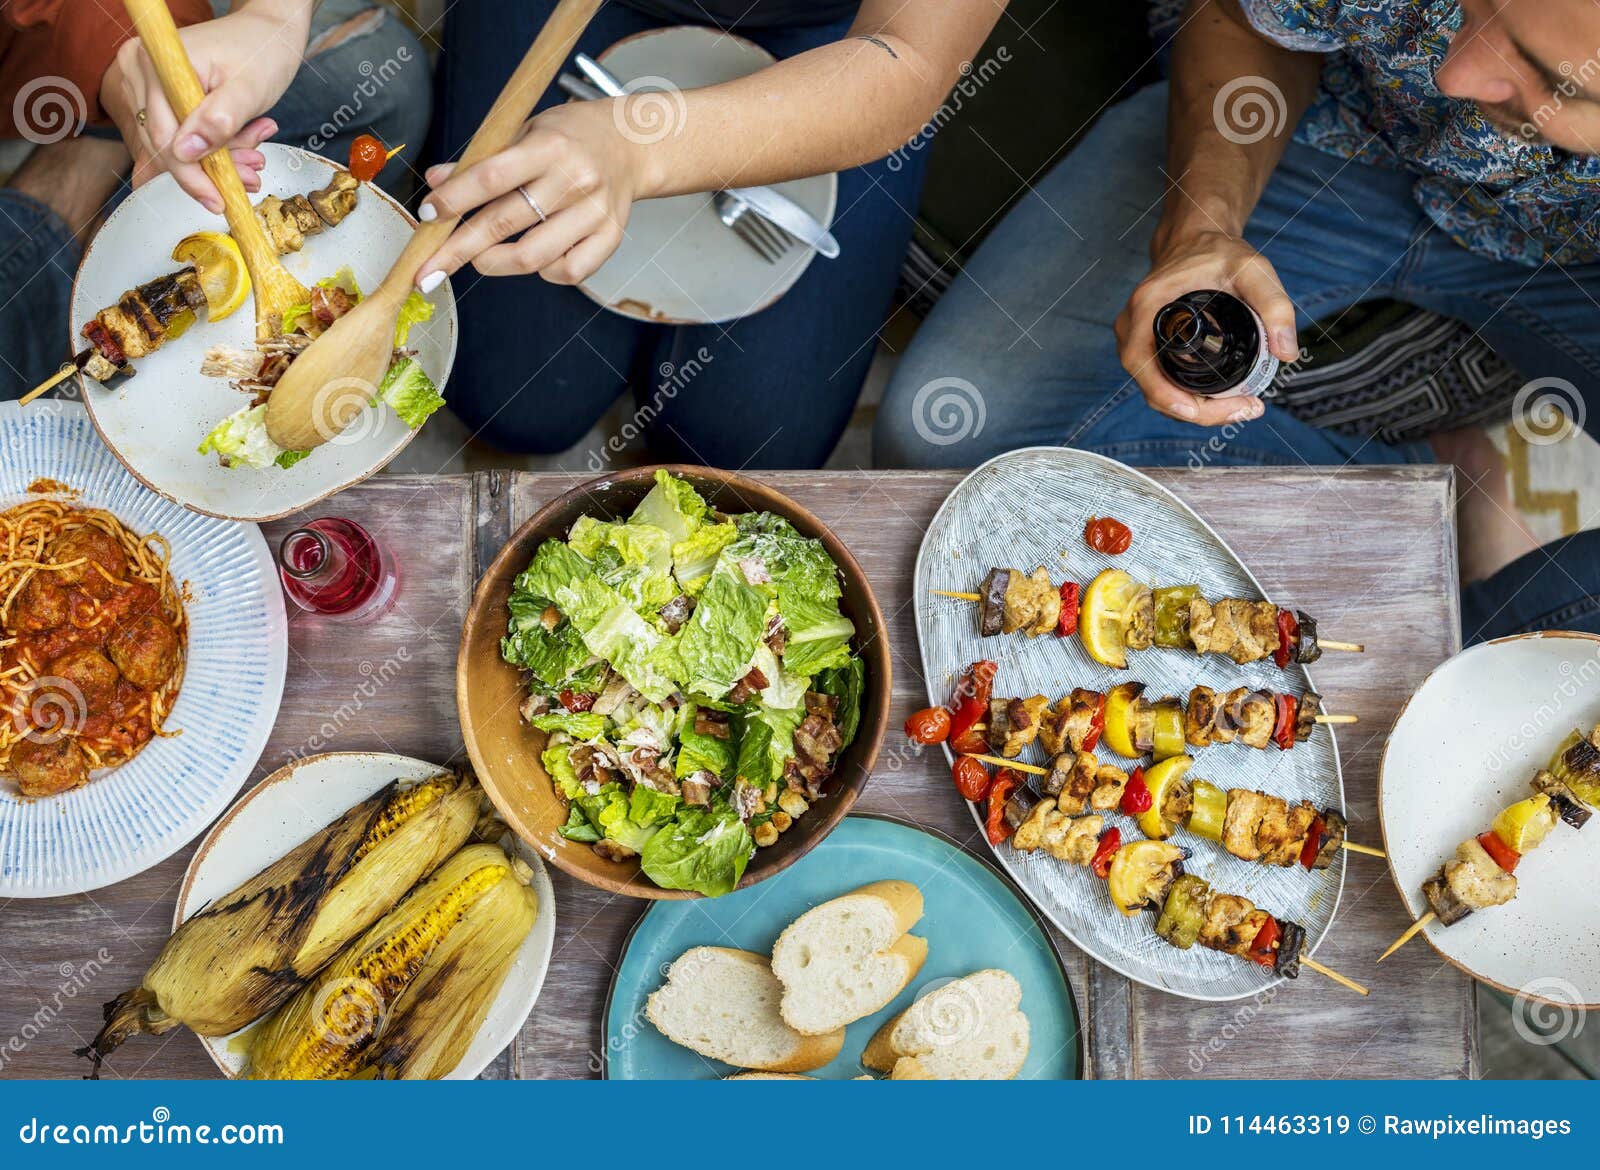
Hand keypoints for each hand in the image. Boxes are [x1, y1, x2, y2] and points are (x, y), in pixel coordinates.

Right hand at [100, 0, 311, 211]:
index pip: (164, 137)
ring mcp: (146, 83)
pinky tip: (241, 145)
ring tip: (254, 155)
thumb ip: (220, 120)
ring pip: (174, 144)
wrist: (266, 31)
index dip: (191, 176)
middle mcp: (141, 70)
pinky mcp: (159, 95)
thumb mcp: (249, 89)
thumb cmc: (262, 51)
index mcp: (158, 63)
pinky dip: (213, 148)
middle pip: (165, 144)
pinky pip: (180, 134)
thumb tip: (186, 153)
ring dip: (217, 159)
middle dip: (210, 168)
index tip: (217, 201)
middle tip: (251, 173)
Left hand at [415, 99, 644, 291]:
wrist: (631, 144)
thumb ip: (481, 160)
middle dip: (459, 249)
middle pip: (505, 223)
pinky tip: (535, 258)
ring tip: (479, 259)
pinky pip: (568, 271)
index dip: (454, 200)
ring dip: (495, 263)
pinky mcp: (611, 237)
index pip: (491, 177)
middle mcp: (575, 180)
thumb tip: (436, 183)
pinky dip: (543, 272)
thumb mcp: (523, 132)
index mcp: (550, 146)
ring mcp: (595, 213)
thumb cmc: (571, 137)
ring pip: (534, 257)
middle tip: (429, 269)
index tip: (427, 215)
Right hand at [1113, 228, 1299, 426]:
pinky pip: (1162, 381)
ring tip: (1242, 406)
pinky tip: (1223, 400)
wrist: (1196, 239)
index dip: (1168, 397)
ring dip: (1196, 409)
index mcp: (1147, 308)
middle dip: (1196, 411)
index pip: (1144, 366)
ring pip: (1158, 390)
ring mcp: (1137, 339)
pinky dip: (1189, 397)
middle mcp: (1133, 328)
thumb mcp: (1253, 269)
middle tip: (1244, 409)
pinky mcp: (1149, 346)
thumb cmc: (1219, 251)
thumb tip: (1286, 353)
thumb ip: (1274, 305)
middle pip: (1153, 388)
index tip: (1201, 411)